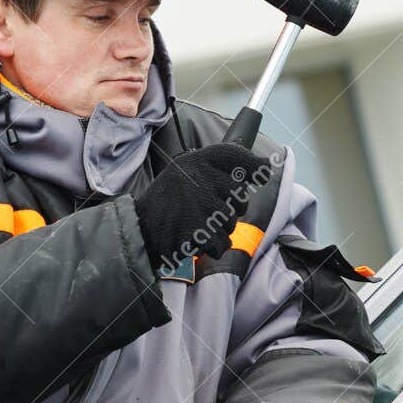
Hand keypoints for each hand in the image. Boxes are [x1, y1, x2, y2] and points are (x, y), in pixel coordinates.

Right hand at [131, 144, 268, 269]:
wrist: (138, 231)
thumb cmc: (166, 206)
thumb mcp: (184, 177)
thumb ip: (216, 172)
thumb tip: (264, 166)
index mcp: (194, 162)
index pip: (232, 154)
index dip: (252, 164)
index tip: (264, 171)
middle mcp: (199, 177)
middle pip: (239, 198)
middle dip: (230, 212)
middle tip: (205, 213)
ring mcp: (200, 203)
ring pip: (232, 223)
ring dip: (218, 231)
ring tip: (194, 226)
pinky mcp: (199, 228)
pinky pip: (223, 242)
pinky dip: (212, 248)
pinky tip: (195, 241)